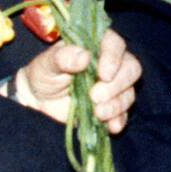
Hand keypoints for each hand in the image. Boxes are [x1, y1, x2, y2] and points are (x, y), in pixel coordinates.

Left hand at [16, 28, 140, 134]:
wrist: (39, 99)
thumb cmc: (44, 73)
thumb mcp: (47, 63)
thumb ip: (63, 57)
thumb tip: (84, 56)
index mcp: (97, 45)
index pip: (116, 45)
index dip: (114, 59)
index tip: (103, 75)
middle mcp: (112, 63)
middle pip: (131, 69)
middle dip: (117, 85)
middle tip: (95, 96)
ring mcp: (115, 86)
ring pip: (129, 92)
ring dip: (116, 105)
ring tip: (97, 113)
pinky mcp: (112, 106)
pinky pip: (124, 113)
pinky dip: (119, 120)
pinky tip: (111, 126)